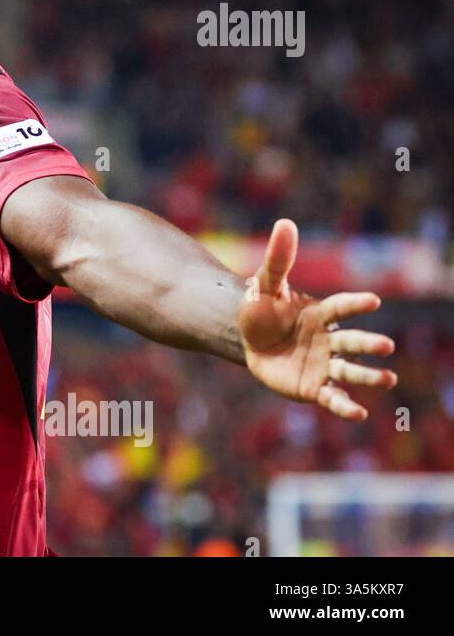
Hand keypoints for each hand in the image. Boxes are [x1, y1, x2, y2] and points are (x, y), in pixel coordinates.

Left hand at [238, 219, 397, 420]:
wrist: (247, 340)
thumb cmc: (260, 310)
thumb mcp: (264, 284)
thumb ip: (278, 259)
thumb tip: (285, 223)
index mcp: (319, 313)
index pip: (340, 307)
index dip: (354, 304)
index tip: (373, 301)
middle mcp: (328, 339)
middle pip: (351, 341)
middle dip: (368, 344)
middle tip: (385, 346)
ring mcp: (323, 364)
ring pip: (350, 370)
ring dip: (369, 375)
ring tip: (388, 378)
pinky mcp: (314, 387)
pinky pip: (332, 397)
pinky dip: (345, 406)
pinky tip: (359, 412)